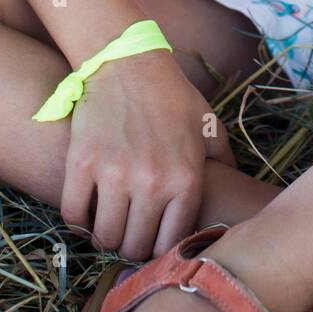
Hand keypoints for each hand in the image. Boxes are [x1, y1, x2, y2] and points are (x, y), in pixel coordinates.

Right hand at [60, 49, 233, 260]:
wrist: (129, 62)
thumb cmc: (172, 95)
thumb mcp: (208, 125)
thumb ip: (224, 160)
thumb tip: (239, 186)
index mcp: (186, 179)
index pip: (171, 244)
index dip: (160, 249)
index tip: (153, 240)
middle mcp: (152, 183)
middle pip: (135, 246)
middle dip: (131, 246)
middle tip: (128, 233)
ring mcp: (114, 175)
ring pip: (104, 237)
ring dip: (104, 236)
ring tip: (108, 224)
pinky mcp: (82, 164)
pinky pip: (73, 215)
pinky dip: (78, 221)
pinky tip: (86, 211)